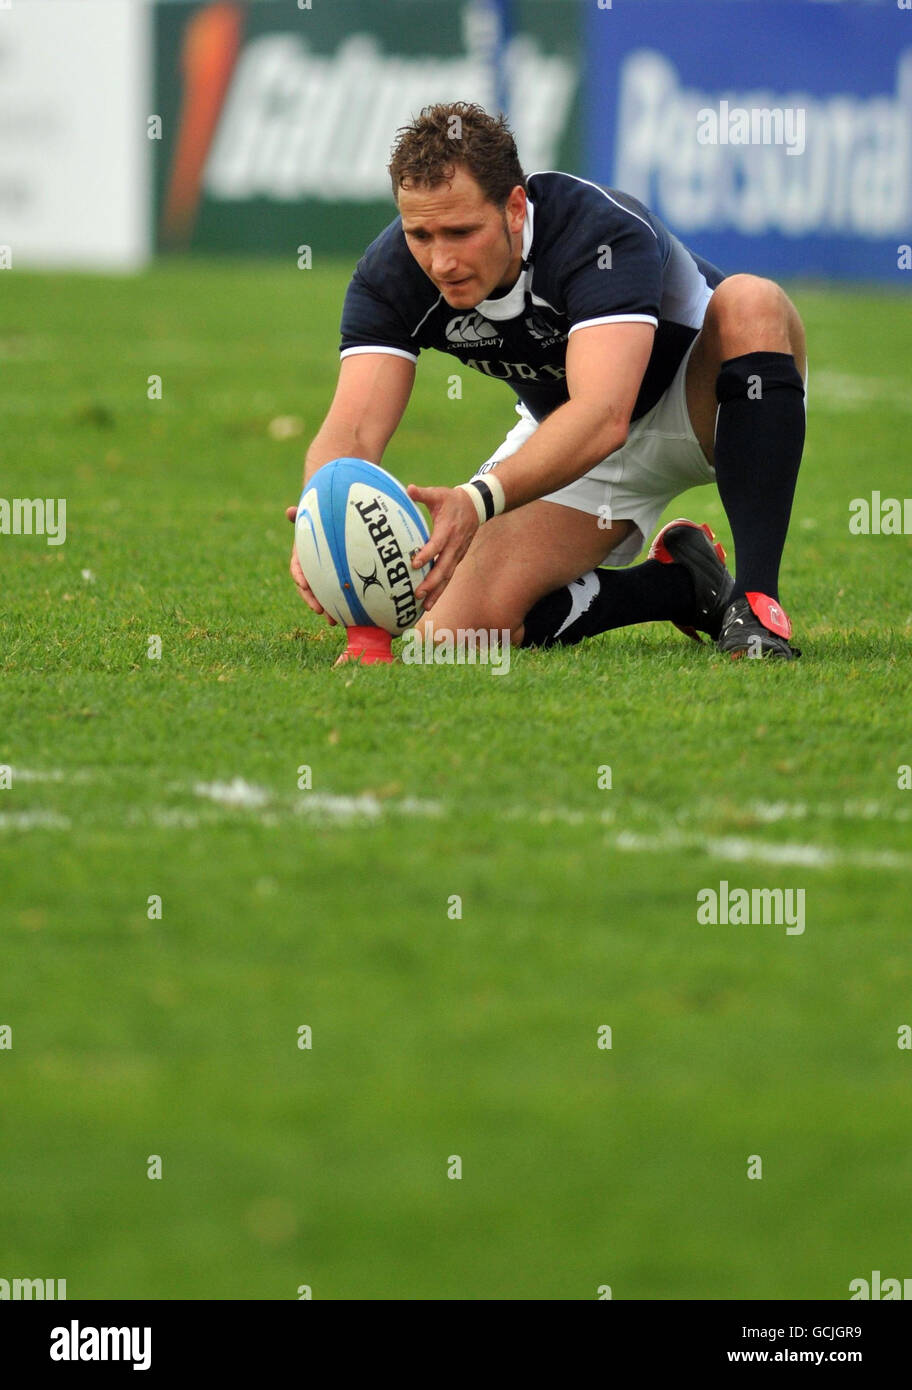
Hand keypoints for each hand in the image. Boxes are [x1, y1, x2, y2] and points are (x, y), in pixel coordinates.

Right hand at [286, 505, 336, 623]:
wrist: (336, 526)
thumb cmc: (322, 521)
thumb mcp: (311, 518)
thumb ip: (301, 516)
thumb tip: (289, 511)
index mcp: (303, 555)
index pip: (297, 567)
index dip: (299, 576)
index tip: (303, 584)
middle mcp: (311, 569)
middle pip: (308, 589)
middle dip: (312, 600)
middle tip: (319, 610)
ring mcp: (323, 577)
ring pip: (322, 596)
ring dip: (327, 609)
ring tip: (334, 621)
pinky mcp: (336, 582)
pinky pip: (336, 596)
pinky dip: (340, 607)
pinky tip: (348, 617)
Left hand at [407, 485, 478, 610]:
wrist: (477, 506)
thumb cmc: (453, 500)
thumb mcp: (439, 494)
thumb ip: (423, 493)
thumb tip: (409, 489)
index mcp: (448, 529)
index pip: (437, 544)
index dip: (427, 554)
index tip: (414, 563)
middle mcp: (454, 545)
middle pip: (443, 567)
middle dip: (431, 582)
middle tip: (418, 593)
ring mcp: (457, 554)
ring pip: (447, 576)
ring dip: (437, 592)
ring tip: (425, 606)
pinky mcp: (456, 558)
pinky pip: (448, 576)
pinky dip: (440, 589)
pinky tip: (430, 601)